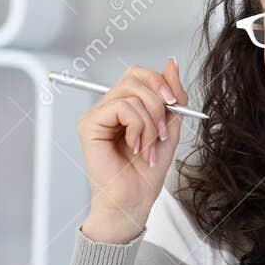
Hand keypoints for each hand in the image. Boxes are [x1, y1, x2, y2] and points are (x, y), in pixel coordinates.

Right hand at [77, 59, 188, 243]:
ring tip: (148, 146)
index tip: (175, 104)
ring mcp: (97, 115)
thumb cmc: (146, 173)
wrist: (134, 200)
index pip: (140, 74)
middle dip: (159, 102)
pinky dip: (138, 127)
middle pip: (135, 76)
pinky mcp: (90, 125)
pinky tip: (135, 146)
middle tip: (163, 130)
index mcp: (125, 106)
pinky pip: (122, 107)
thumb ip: (172, 97)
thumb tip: (171, 63)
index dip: (161, 83)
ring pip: (132, 93)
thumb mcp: (169, 127)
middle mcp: (108, 107)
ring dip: (151, 122)